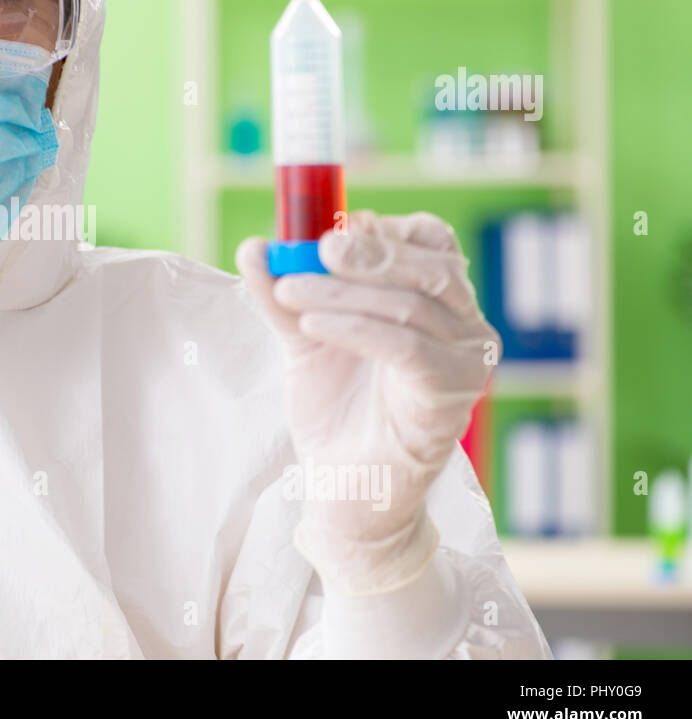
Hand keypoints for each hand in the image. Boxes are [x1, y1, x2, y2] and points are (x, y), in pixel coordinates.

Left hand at [237, 210, 498, 594]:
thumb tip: (254, 247)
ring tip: (291, 289)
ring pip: (410, 305)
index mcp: (437, 303)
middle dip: (370, 251)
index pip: (433, 242)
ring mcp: (463, 363)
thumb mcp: (304, 340)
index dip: (387, 228)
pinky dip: (355, 328)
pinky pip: (405, 347)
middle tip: (317, 246)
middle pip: (431, 266)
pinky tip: (313, 324)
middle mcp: (463, 327)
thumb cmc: (335, 411)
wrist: (343, 491)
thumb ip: (283, 294)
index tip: (330, 227)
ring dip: (343, 291)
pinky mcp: (448, 397)